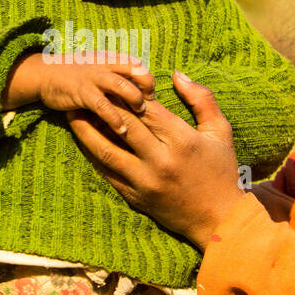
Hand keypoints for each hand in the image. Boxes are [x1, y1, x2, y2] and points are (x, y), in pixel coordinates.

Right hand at [4, 52, 155, 135]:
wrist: (43, 74)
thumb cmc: (73, 75)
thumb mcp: (96, 70)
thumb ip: (114, 76)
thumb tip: (136, 91)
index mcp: (110, 59)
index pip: (138, 64)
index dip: (148, 80)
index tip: (150, 96)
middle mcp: (105, 65)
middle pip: (136, 69)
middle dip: (147, 88)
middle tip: (148, 107)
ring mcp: (93, 78)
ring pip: (123, 86)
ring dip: (135, 102)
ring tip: (139, 117)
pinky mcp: (82, 92)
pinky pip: (103, 105)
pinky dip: (115, 118)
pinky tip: (122, 130)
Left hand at [67, 71, 244, 248]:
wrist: (218, 220)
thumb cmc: (221, 172)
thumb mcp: (221, 132)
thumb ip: (202, 99)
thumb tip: (177, 74)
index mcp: (182, 141)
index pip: (146, 109)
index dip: (128, 92)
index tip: (114, 80)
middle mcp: (160, 161)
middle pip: (122, 125)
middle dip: (102, 105)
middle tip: (86, 90)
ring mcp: (144, 181)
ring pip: (106, 150)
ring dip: (85, 130)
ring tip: (72, 113)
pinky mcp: (135, 197)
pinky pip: (107, 172)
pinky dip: (93, 154)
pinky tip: (83, 140)